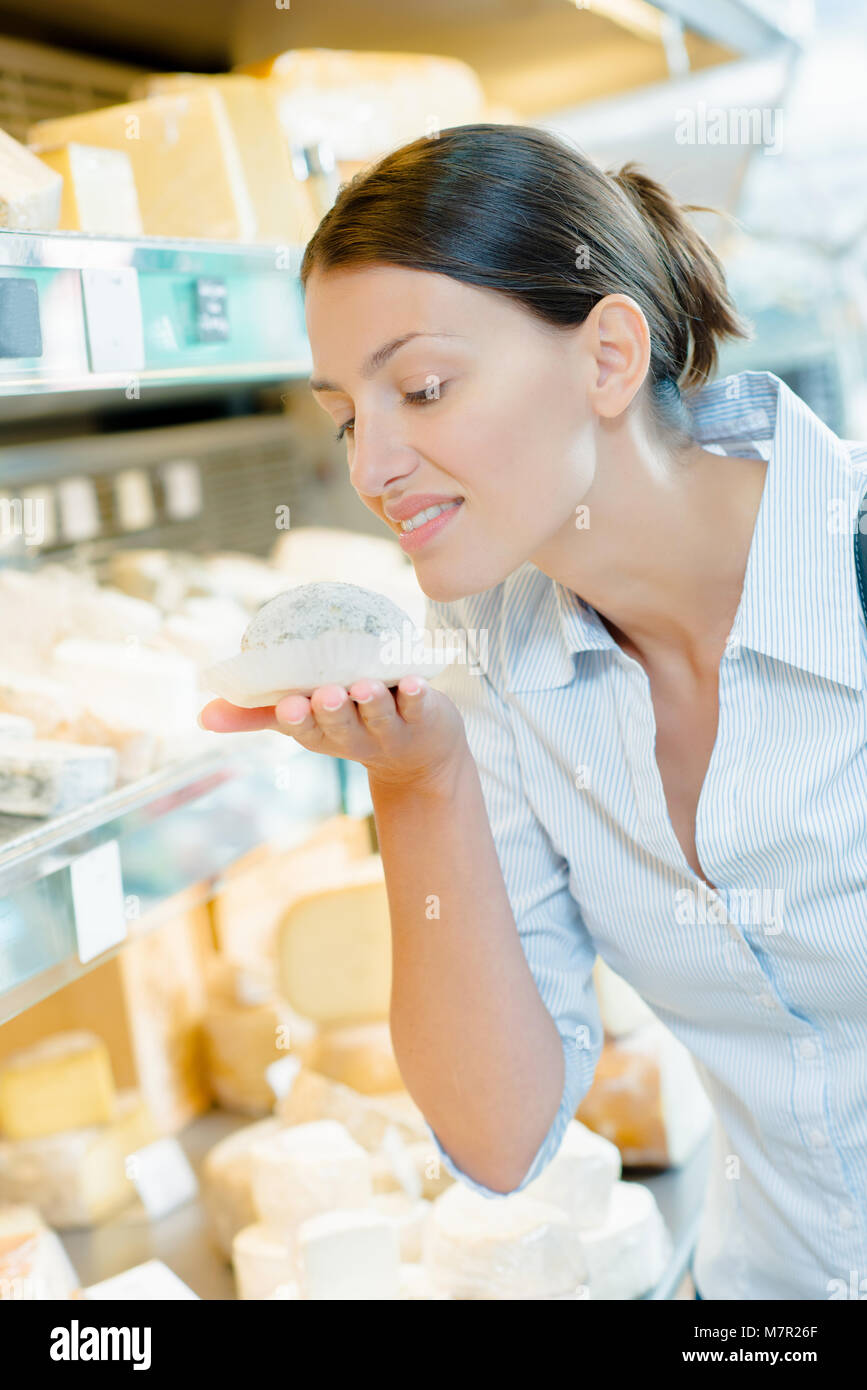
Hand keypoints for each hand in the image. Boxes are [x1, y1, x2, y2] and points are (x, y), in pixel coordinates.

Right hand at [198, 676, 467, 793]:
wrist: (420, 755)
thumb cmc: (351, 724)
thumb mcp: (304, 723)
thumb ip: (257, 715)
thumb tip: (203, 717)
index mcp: (323, 735)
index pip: (306, 730)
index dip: (297, 719)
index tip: (289, 704)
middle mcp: (356, 736)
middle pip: (342, 726)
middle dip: (332, 711)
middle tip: (325, 693)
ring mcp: (392, 729)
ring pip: (381, 717)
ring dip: (373, 702)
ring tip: (365, 686)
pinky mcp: (425, 716)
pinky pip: (421, 706)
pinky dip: (417, 694)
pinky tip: (413, 681)